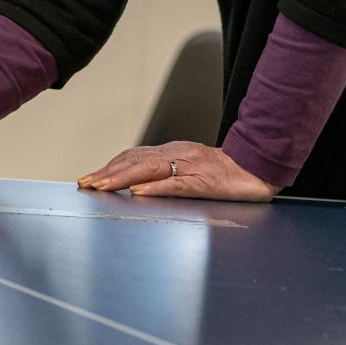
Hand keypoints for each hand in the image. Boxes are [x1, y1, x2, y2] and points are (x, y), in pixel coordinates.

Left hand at [76, 142, 278, 201]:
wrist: (259, 168)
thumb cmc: (226, 173)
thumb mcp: (191, 172)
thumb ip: (166, 177)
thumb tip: (137, 188)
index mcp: (173, 153)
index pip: (134, 157)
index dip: (110, 167)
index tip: (90, 178)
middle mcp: (178, 155)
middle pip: (135, 160)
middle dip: (107, 173)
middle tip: (86, 184)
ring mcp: (191, 166)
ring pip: (149, 168)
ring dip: (122, 178)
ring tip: (102, 187)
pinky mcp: (205, 180)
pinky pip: (177, 183)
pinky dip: (156, 187)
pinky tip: (140, 192)